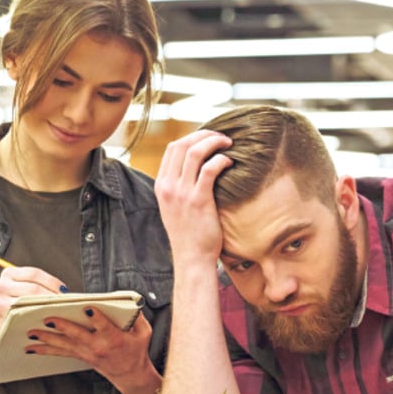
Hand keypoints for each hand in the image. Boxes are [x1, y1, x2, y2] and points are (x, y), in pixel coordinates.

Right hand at [0, 265, 68, 325]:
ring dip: (48, 306)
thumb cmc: (18, 307)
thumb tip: (64, 291)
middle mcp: (1, 285)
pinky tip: (49, 320)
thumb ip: (39, 286)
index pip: (35, 274)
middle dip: (52, 296)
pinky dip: (39, 316)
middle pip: (34, 288)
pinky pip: (25, 315)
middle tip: (67, 304)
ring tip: (61, 311)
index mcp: (9, 273)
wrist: (0, 327)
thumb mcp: (24, 291)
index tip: (65, 291)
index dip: (52, 282)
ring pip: (30, 301)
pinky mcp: (2, 317)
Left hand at [24, 307, 158, 393]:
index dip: (97, 317)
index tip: (89, 308)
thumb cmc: (137, 350)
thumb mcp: (144, 332)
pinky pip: (60, 352)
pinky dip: (45, 350)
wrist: (130, 374)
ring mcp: (87, 352)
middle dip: (62, 326)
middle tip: (48, 319)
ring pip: (64, 344)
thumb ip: (137, 316)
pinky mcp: (80, 355)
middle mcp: (98, 346)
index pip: (104, 326)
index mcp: (114, 338)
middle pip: (77, 335)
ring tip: (31, 334)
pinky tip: (31, 348)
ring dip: (47, 339)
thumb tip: (131, 302)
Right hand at [153, 129, 233, 267]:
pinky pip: (209, 169)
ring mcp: (182, 193)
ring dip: (214, 142)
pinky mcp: (199, 200)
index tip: (208, 139)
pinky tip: (230, 162)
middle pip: (182, 144)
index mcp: (161, 185)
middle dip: (204, 135)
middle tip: (222, 137)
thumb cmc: (190, 235)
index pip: (172, 148)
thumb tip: (196, 170)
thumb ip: (180, 188)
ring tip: (229, 144)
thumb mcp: (175, 208)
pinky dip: (221, 160)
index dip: (192, 137)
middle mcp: (168, 186)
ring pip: (195, 152)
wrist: (192, 258)